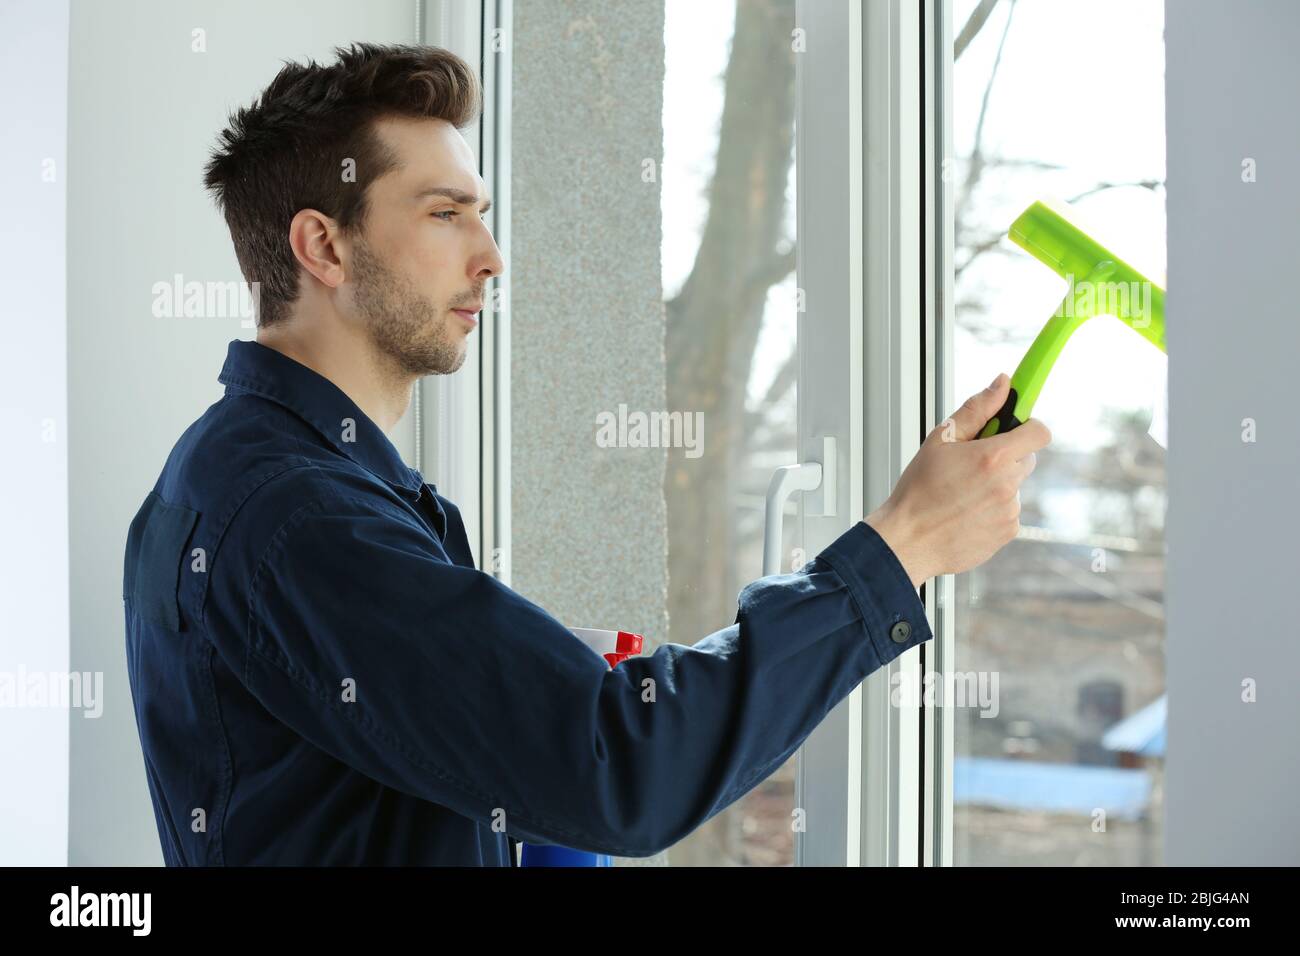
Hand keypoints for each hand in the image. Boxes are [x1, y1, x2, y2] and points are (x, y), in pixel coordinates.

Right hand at [863, 373, 1051, 587]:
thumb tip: (1004, 384)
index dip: (1028, 427)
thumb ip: (977, 409)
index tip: (1013, 429)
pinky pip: (1007, 512)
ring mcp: (1010, 511)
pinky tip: (965, 513)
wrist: (908, 540)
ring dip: (996, 486)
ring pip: (1014, 487)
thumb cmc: (919, 490)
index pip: (1039, 433)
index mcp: (994, 457)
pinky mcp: (1007, 532)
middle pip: (1026, 459)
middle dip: (1005, 457)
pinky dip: (992, 510)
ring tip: (961, 494)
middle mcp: (1007, 485)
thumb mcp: (941, 440)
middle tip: (972, 465)